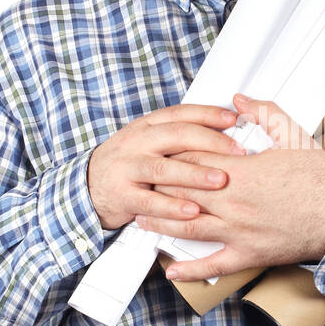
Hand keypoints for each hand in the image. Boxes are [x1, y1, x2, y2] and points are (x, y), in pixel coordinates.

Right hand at [86, 103, 246, 229]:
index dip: (208, 114)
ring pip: (163, 169)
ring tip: (220, 180)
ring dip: (194, 174)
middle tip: (237, 151)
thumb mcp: (147, 141)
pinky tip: (193, 211)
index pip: (180, 114)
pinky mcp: (122, 196)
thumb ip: (176, 134)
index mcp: (146, 127)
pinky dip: (172, 208)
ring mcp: (128, 169)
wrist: (87, 186)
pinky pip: (150, 202)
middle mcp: (136, 143)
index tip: (233, 119)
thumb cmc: (127, 163)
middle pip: (175, 136)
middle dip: (210, 142)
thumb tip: (219, 127)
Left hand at [135, 93, 324, 280]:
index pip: (194, 159)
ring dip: (161, 222)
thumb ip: (265, 113)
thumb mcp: (294, 137)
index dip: (173, 154)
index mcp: (241, 172)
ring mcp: (237, 231)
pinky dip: (189, 270)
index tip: (161, 151)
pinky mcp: (246, 254)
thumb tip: (239, 100)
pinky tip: (171, 269)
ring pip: (188, 226)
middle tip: (141, 182)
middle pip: (183, 191)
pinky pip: (212, 264)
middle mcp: (233, 203)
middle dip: (158, 186)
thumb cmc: (318, 179)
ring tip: (141, 217)